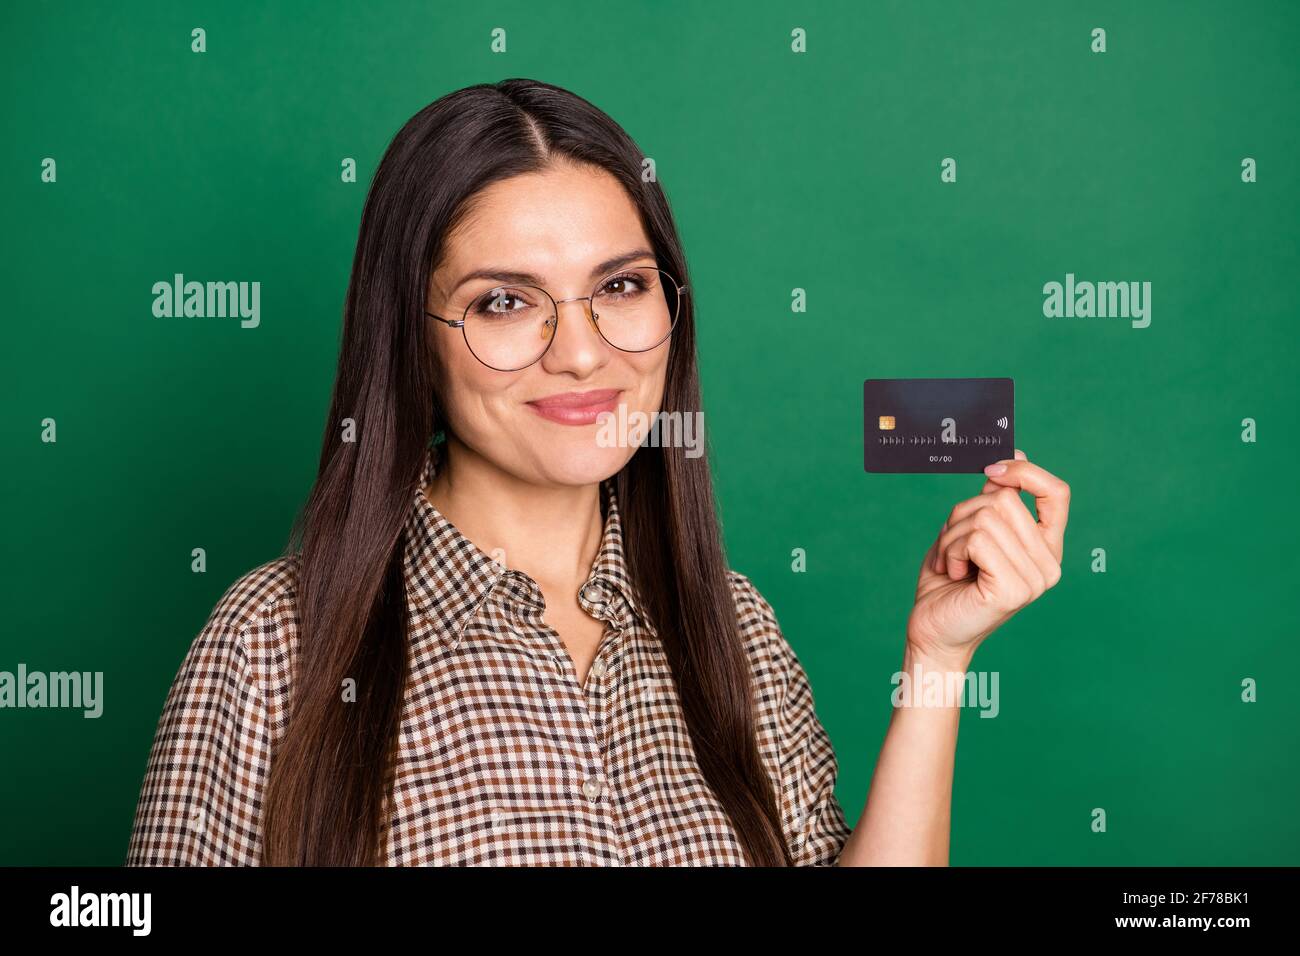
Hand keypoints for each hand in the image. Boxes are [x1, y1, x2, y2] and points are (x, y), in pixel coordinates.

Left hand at [905, 449, 1069, 669]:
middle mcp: (1049, 564)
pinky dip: (952, 550)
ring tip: (949, 563)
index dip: (1026, 473)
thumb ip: (992, 502)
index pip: (1058, 493)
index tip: (991, 470)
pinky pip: (977, 540)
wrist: (932, 632)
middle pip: (1005, 501)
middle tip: (950, 547)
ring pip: (987, 517)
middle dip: (962, 515)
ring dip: (952, 536)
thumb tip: (1013, 458)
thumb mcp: (969, 531)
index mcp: (1044, 547)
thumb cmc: (947, 582)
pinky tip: (951, 573)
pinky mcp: (1014, 590)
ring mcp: (1035, 580)